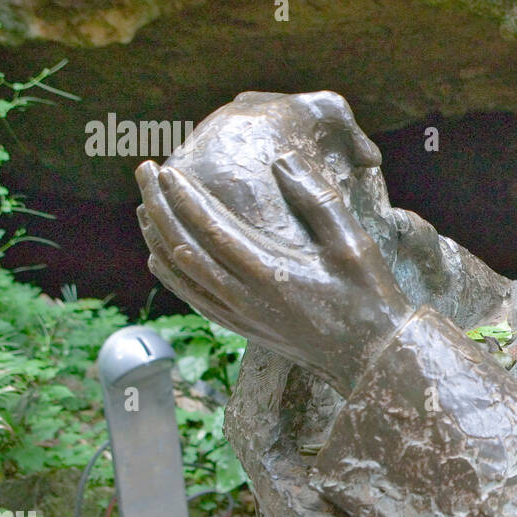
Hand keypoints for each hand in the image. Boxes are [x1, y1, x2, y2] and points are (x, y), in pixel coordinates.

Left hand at [136, 152, 411, 396]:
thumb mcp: (354, 242)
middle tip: (145, 172)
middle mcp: (246, 297)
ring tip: (144, 205)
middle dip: (160, 206)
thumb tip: (282, 160)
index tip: (166, 168)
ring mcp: (241, 316)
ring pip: (181, 274)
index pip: (212, 228)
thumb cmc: (369, 296)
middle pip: (184, 247)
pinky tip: (160, 256)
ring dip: (157, 237)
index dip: (185, 196)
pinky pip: (193, 298)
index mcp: (271, 273)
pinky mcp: (243, 328)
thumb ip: (318, 199)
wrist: (372, 357)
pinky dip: (171, 274)